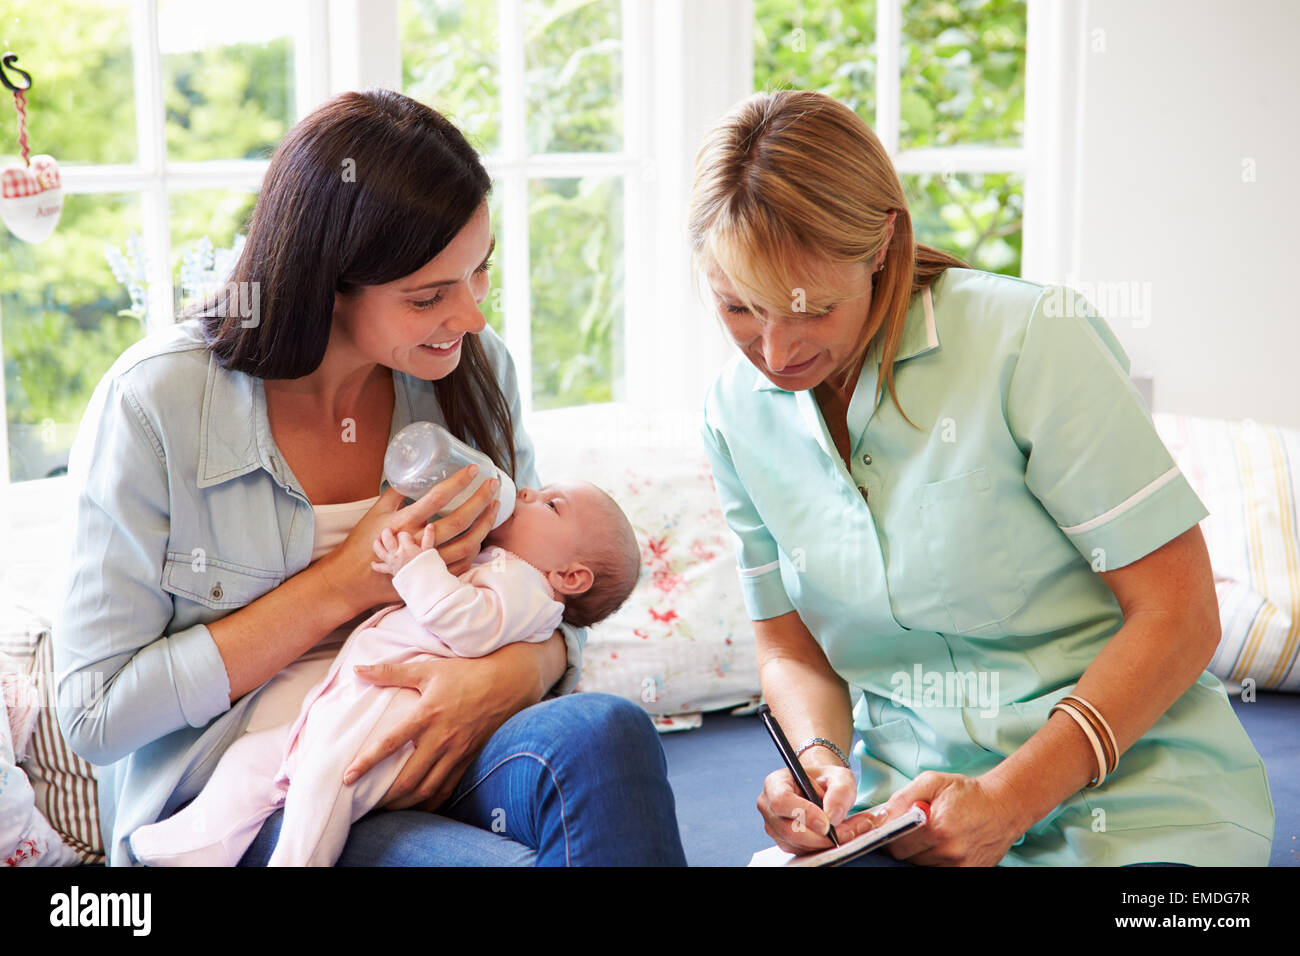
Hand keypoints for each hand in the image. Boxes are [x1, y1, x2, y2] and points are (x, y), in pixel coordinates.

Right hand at [316, 464, 500, 615]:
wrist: (353, 581)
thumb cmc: (363, 543)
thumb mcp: (375, 512)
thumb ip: (396, 492)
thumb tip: (413, 471)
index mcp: (402, 523)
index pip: (437, 498)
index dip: (458, 482)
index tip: (472, 470)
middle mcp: (417, 542)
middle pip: (459, 520)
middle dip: (481, 499)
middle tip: (492, 484)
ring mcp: (427, 562)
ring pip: (468, 544)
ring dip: (485, 524)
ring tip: (493, 507)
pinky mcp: (431, 576)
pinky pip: (464, 563)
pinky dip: (476, 548)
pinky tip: (481, 533)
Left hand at [341, 649, 536, 810]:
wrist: (509, 681)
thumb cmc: (467, 672)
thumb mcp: (428, 669)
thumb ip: (391, 672)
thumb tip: (358, 670)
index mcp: (426, 715)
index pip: (390, 744)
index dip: (366, 762)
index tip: (347, 777)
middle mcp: (441, 738)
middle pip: (408, 779)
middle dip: (384, 796)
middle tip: (364, 803)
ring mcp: (457, 752)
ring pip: (427, 789)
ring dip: (404, 803)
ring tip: (386, 808)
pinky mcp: (470, 758)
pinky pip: (448, 788)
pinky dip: (431, 802)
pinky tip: (419, 806)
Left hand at [370, 525, 435, 576]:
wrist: (424, 585)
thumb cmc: (429, 568)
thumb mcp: (429, 552)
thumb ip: (428, 538)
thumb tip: (430, 525)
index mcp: (407, 547)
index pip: (402, 535)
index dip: (406, 535)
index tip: (411, 540)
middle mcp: (397, 553)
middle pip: (387, 538)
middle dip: (388, 532)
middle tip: (390, 531)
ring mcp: (392, 562)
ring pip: (379, 550)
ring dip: (377, 543)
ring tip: (377, 540)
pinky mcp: (391, 571)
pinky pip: (380, 568)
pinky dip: (376, 565)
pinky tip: (373, 563)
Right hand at [757, 749, 874, 853]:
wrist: (821, 789)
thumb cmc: (825, 780)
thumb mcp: (839, 776)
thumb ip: (840, 791)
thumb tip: (832, 817)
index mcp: (776, 783)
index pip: (781, 801)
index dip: (804, 813)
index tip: (826, 822)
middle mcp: (769, 806)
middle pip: (788, 829)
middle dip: (820, 835)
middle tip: (846, 831)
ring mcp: (774, 827)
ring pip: (797, 844)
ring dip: (825, 842)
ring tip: (848, 830)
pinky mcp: (784, 842)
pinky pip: (803, 851)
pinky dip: (822, 847)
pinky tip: (836, 835)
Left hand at [871, 770, 1027, 865]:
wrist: (1004, 807)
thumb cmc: (967, 793)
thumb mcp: (932, 782)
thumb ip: (902, 798)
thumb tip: (878, 817)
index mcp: (937, 826)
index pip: (894, 844)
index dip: (888, 835)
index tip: (891, 828)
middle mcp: (948, 850)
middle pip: (905, 857)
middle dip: (903, 843)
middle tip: (913, 829)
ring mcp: (959, 865)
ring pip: (920, 865)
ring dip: (919, 852)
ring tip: (932, 835)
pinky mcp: (968, 872)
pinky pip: (937, 870)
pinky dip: (934, 859)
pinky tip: (942, 845)